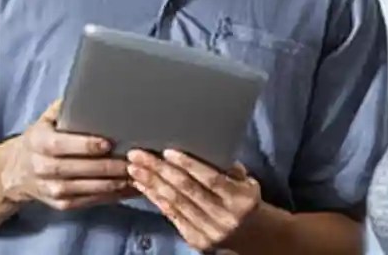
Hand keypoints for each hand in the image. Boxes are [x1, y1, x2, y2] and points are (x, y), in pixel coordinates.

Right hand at [0, 99, 135, 210]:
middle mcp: (42, 167)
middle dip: (107, 166)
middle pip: (77, 169)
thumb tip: (94, 91)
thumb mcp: (46, 119)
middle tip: (131, 160)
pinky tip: (127, 188)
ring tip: (135, 174)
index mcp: (38, 142)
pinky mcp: (60, 204)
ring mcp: (51, 189)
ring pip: (85, 189)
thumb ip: (67, 107)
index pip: (60, 145)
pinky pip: (88, 202)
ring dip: (112, 184)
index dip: (84, 145)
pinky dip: (110, 196)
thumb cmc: (40, 139)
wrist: (16, 171)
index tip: (108, 143)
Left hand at [126, 149, 261, 251]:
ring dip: (152, 184)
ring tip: (135, 169)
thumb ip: (228, 168)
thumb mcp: (247, 181)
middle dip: (160, 171)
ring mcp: (209, 231)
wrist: (252, 235)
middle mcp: (224, 217)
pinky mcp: (197, 240)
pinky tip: (143, 187)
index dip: (188, 165)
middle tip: (138, 155)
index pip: (210, 179)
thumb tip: (205, 146)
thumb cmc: (244, 199)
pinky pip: (172, 216)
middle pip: (187, 190)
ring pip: (176, 203)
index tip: (167, 152)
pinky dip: (156, 200)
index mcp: (240, 199)